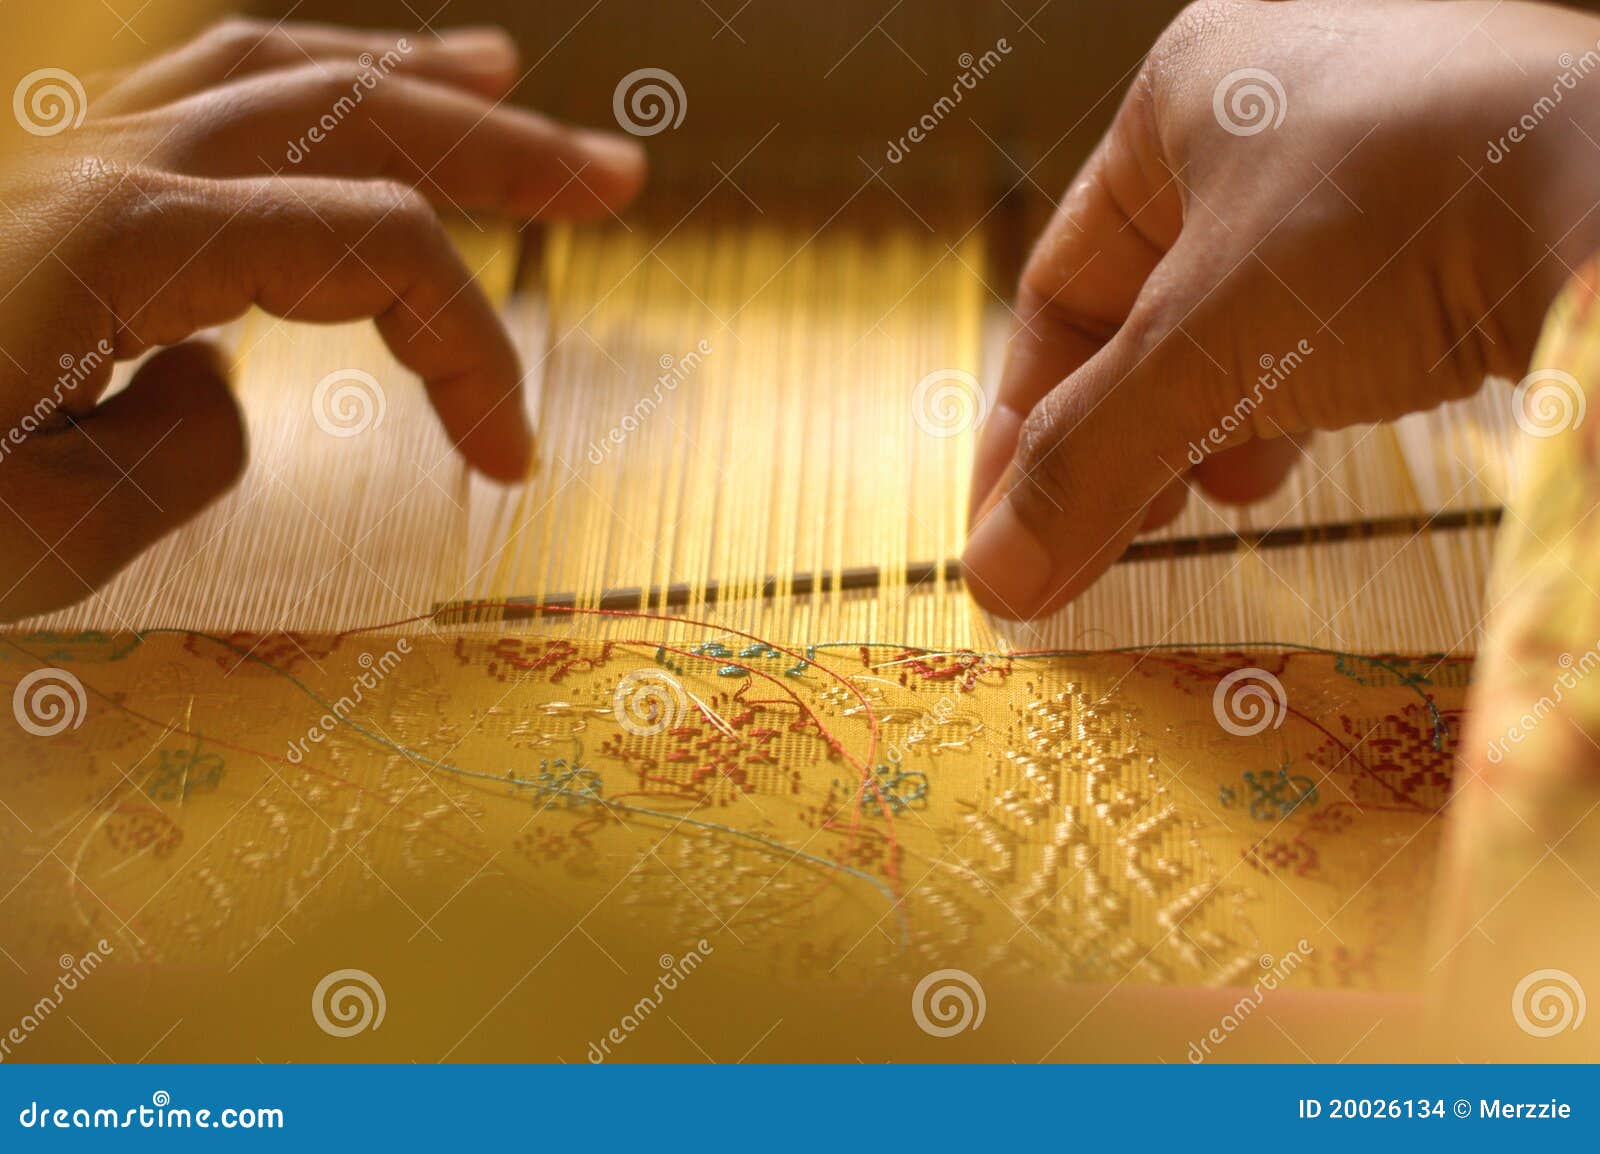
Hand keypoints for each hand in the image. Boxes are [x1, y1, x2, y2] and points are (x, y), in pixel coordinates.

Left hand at [0, 18, 644, 619]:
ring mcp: (50, 147)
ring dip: (401, 78)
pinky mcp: (25, 171)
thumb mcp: (27, 541)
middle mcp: (92, 160)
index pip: (370, 249)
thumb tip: (217, 388)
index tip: (508, 457)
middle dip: (497, 146)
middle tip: (613, 175)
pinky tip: (323, 98)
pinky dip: (284, 79)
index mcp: (113, 239)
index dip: (471, 343)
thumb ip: (174, 465)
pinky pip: (183, 85)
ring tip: (496, 77)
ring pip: (265, 71)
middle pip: (346, 116)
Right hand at [962, 0, 1599, 619]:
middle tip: (1099, 539)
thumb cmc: (1399, 224)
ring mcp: (1380, 148)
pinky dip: (1295, 394)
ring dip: (1203, 425)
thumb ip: (1085, 464)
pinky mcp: (1462, 208)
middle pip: (1149, 308)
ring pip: (1241, 316)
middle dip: (1117, 434)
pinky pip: (1334, 315)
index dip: (1021, 425)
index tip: (1004, 536)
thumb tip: (992, 580)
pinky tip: (1292, 452)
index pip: (1062, 285)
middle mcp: (1278, 100)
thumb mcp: (1206, 351)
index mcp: (1186, 91)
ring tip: (1201, 503)